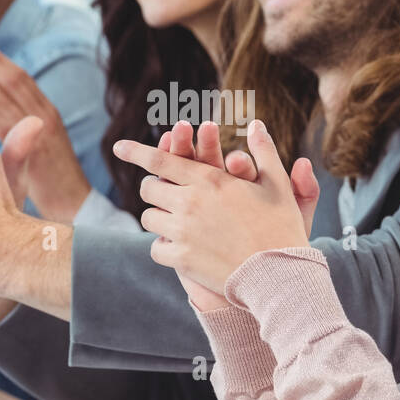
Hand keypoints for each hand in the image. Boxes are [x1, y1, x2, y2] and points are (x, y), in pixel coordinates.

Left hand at [0, 41, 89, 220]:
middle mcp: (45, 117)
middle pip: (15, 84)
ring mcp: (44, 134)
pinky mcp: (40, 154)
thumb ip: (6, 122)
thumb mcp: (31, 142)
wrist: (72, 203)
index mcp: (44, 111)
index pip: (19, 80)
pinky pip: (16, 131)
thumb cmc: (49, 176)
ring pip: (13, 101)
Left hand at [113, 119, 319, 297]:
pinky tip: (179, 248)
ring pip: (149, 218)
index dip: (136, 152)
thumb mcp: (277, 184)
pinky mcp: (182, 259)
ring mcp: (183, 232)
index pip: (161, 160)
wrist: (279, 275)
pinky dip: (164, 248)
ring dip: (159, 218)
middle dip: (154, 188)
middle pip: (149, 189)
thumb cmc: (281, 228)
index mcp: (209, 179)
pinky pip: (156, 249)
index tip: (118, 147)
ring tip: (174, 222)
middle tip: (164, 194)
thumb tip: (256, 124)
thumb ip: (263, 152)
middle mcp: (190, 202)